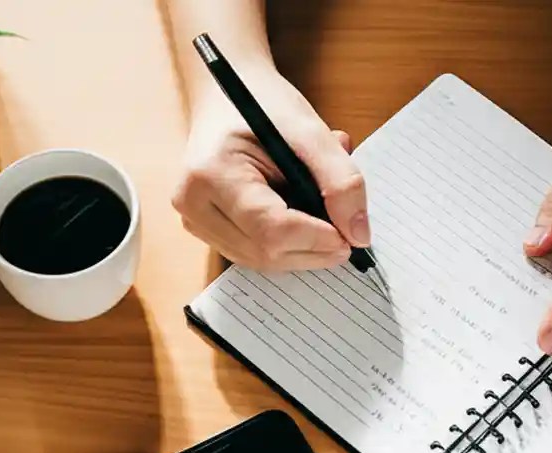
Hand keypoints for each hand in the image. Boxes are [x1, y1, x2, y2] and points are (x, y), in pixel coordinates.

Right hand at [172, 71, 368, 270]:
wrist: (225, 94)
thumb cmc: (263, 104)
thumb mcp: (310, 130)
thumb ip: (340, 180)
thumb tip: (359, 234)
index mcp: (212, 173)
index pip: (271, 229)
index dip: (317, 239)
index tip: (351, 237)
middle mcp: (193, 204)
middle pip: (265, 252)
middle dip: (313, 249)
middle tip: (346, 231)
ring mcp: (194, 220)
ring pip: (260, 260)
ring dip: (301, 249)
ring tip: (323, 212)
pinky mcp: (204, 229)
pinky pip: (253, 253)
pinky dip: (286, 245)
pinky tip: (301, 217)